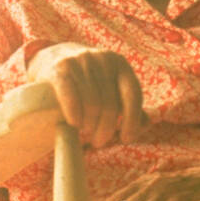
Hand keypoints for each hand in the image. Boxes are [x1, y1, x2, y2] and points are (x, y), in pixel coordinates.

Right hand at [27, 44, 145, 147]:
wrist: (52, 60)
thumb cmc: (87, 83)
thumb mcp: (110, 88)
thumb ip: (128, 105)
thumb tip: (147, 123)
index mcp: (121, 64)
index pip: (133, 95)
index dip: (132, 121)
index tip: (125, 138)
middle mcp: (103, 59)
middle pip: (111, 105)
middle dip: (105, 129)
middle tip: (99, 141)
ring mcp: (81, 60)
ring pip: (92, 104)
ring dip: (89, 125)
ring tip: (85, 131)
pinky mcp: (60, 68)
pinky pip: (72, 97)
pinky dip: (75, 115)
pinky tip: (74, 123)